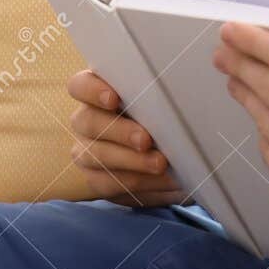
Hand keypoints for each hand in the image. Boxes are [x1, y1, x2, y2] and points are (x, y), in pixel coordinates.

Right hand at [65, 69, 188, 206]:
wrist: (172, 158)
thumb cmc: (170, 117)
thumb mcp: (168, 103)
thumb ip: (165, 95)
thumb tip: (187, 91)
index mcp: (100, 92)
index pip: (80, 85)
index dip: (91, 90)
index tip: (113, 99)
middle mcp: (87, 119)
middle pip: (88, 121)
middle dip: (119, 131)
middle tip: (146, 140)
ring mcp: (87, 150)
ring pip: (95, 155)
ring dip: (130, 160)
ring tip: (160, 164)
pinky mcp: (96, 178)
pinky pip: (106, 182)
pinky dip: (135, 181)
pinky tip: (159, 180)